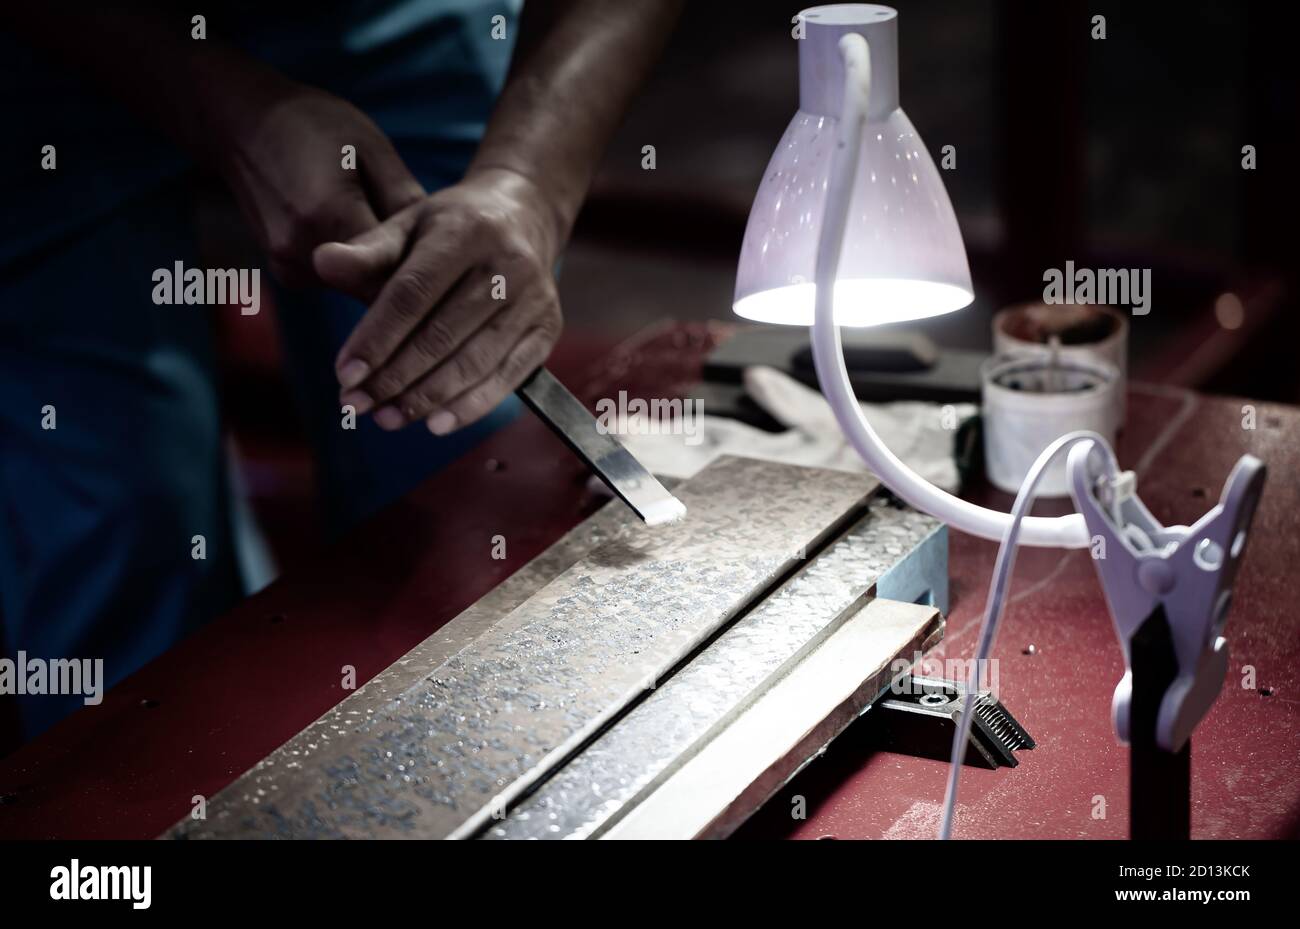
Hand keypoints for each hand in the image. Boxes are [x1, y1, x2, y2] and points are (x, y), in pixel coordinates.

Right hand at [215, 80, 425, 286]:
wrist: (240, 123)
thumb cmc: (313, 124)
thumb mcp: (372, 148)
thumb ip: (405, 203)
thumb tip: (440, 252)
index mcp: (329, 216)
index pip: (395, 274)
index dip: (428, 276)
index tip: (455, 272)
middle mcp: (304, 254)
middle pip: (376, 290)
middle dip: (408, 278)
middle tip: (438, 259)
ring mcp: (290, 269)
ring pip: (358, 290)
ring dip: (382, 273)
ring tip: (395, 237)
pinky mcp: (286, 275)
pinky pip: (339, 284)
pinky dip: (358, 269)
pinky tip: (360, 235)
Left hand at [313, 167, 564, 434]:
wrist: (524, 217)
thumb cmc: (452, 228)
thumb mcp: (409, 224)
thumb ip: (367, 250)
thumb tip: (321, 263)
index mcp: (466, 232)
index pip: (413, 294)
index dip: (377, 338)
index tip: (344, 375)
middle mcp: (507, 266)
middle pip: (441, 335)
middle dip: (394, 378)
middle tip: (356, 406)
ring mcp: (533, 300)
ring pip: (473, 362)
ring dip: (426, 398)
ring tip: (386, 419)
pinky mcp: (547, 330)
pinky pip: (507, 377)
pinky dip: (470, 406)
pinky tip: (435, 423)